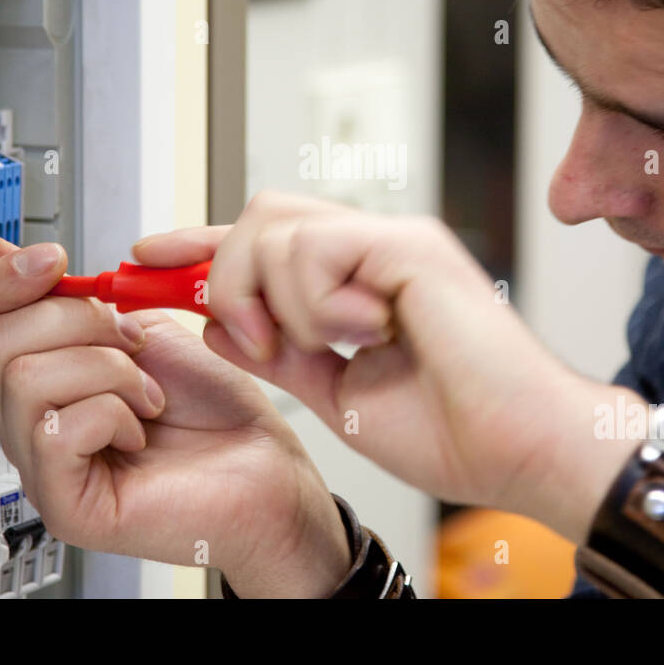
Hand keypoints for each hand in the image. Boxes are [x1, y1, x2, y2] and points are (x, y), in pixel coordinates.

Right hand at [0, 237, 353, 595]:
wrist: (267, 465)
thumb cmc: (217, 409)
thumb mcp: (143, 325)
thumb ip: (77, 294)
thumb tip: (2, 251)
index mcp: (43, 376)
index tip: (52, 260)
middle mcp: (33, 423)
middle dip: (75, 319)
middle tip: (130, 341)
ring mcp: (43, 467)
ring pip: (24, 379)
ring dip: (107, 368)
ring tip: (147, 393)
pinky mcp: (66, 505)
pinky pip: (56, 431)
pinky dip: (113, 414)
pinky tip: (142, 432)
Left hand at [133, 192, 629, 540]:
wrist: (518, 449)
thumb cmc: (454, 429)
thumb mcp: (339, 395)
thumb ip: (282, 354)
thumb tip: (217, 324)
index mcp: (358, 281)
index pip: (264, 239)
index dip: (199, 244)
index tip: (145, 258)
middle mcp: (374, 249)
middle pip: (260, 215)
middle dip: (227, 272)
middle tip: (253, 337)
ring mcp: (393, 241)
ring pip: (276, 229)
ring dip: (277, 300)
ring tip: (328, 346)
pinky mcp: (410, 246)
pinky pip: (317, 246)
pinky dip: (317, 301)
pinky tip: (362, 335)